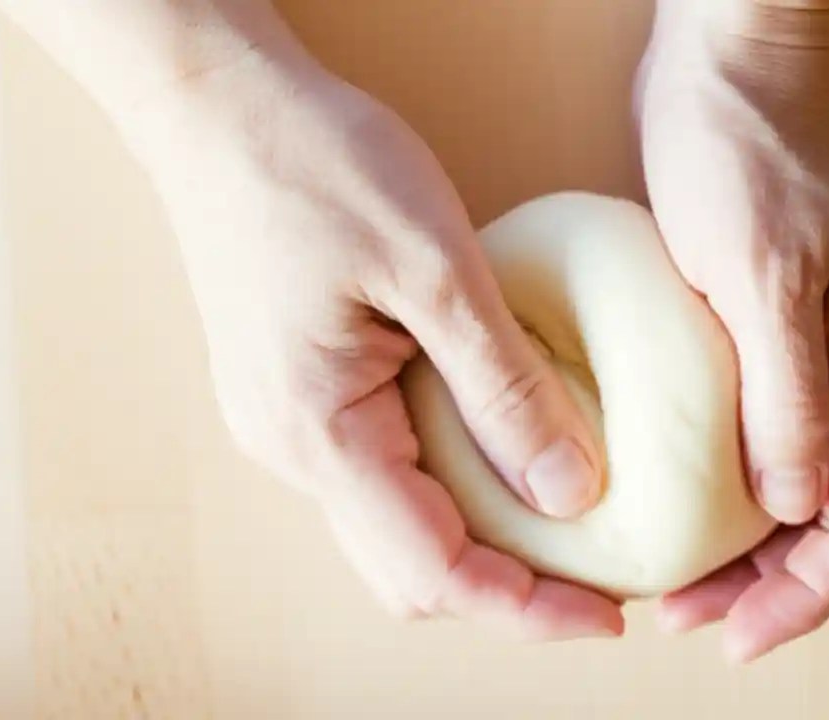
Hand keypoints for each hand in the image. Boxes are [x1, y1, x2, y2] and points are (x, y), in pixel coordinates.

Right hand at [123, 48, 621, 638]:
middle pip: (408, 568)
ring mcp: (288, 421)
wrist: (220, 102)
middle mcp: (291, 448)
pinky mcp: (300, 389)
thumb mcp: (434, 269)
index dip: (524, 607)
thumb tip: (572, 495)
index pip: (431, 569)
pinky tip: (504, 453)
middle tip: (597, 574)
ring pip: (395, 523)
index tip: (608, 614)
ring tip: (566, 523)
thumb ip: (503, 390)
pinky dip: (450, 485)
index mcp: (318, 432)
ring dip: (479, 538)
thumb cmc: (318, 164)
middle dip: (505, 588)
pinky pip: (382, 469)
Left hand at [637, 0, 828, 660]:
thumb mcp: (763, 280)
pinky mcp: (770, 326)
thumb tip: (788, 508)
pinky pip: (761, 428)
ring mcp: (819, 347)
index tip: (738, 634)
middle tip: (689, 617)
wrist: (731, 58)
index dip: (807, 590)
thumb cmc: (753, 149)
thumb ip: (788, 398)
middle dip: (771, 580)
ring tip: (676, 582)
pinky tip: (672, 498)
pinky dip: (724, 479)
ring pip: (796, 477)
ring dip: (744, 541)